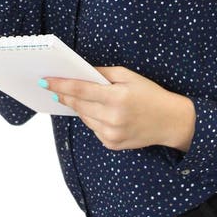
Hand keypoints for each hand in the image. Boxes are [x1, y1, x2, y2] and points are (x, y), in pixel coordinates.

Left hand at [44, 67, 195, 151]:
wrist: (170, 121)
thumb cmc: (150, 94)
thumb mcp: (130, 76)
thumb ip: (104, 73)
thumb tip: (81, 72)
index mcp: (117, 97)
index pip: (80, 90)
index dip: (60, 85)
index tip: (45, 81)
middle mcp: (112, 118)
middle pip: (78, 104)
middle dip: (65, 95)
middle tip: (53, 87)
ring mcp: (111, 134)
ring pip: (84, 117)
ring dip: (80, 107)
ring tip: (79, 97)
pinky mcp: (112, 144)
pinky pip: (94, 128)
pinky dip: (93, 119)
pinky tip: (101, 112)